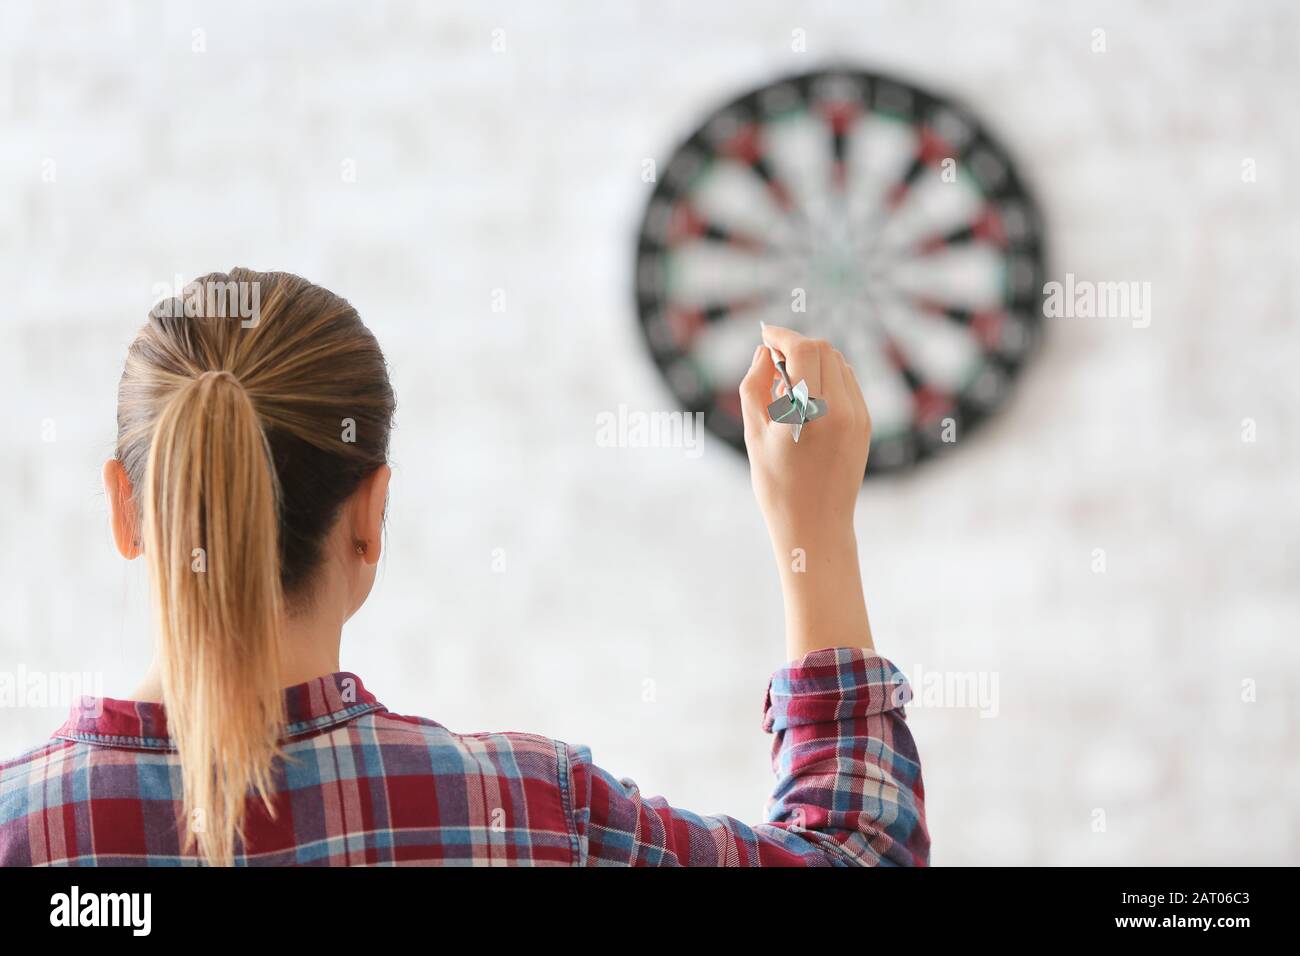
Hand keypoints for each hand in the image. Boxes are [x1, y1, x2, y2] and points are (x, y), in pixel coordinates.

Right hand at [738, 325, 874, 659]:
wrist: (816, 527)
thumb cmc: (777, 486)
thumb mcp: (754, 434)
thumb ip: (755, 385)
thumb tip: (766, 352)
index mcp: (811, 413)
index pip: (804, 350)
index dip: (783, 336)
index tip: (765, 336)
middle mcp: (841, 410)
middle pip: (823, 349)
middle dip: (796, 346)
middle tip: (772, 360)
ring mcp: (858, 417)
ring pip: (839, 362)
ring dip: (813, 360)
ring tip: (787, 383)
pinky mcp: (865, 424)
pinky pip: (848, 383)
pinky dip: (827, 377)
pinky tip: (806, 397)